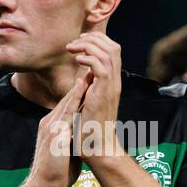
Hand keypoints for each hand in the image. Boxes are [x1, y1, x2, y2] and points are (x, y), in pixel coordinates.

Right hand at [24, 76, 86, 186]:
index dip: (79, 93)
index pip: (67, 106)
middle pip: (66, 100)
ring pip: (67, 103)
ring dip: (79, 87)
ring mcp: (50, 127)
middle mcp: (49, 123)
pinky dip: (76, 99)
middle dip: (80, 85)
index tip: (91, 81)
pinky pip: (67, 113)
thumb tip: (83, 136)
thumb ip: (72, 139)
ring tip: (90, 72)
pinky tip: (84, 89)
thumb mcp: (65, 152)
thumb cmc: (56, 174)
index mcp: (52, 127)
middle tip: (91, 68)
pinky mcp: (53, 133)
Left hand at [65, 32, 121, 157]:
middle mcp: (114, 82)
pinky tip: (77, 61)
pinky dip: (88, 59)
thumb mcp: (91, 102)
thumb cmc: (91, 129)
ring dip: (88, 45)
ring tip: (72, 49)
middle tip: (74, 43)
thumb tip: (84, 76)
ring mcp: (110, 87)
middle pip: (113, 46)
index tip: (79, 43)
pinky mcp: (102, 93)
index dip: (97, 40)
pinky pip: (100, 67)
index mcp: (111, 82)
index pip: (112, 50)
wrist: (97, 148)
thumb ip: (90, 88)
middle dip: (93, 38)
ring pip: (107, 52)